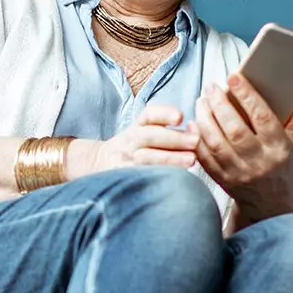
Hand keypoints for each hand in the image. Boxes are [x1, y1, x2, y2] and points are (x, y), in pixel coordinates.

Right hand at [67, 104, 200, 177]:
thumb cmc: (132, 150)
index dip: (164, 113)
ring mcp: (122, 159)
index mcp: (136, 127)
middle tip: (195, 141)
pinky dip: (155, 176)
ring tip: (191, 160)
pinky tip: (174, 178)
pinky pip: (138, 176)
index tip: (180, 117)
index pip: (149, 115)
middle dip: (174, 138)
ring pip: (145, 157)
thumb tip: (195, 133)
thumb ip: (168, 133)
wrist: (97, 164)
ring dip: (169, 158)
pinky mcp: (120, 177)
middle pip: (149, 135)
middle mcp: (128, 141)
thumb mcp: (143, 134)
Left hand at [192, 74, 292, 224]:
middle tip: (211, 86)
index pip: (262, 117)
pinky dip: (197, 139)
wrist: (270, 205)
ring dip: (205, 119)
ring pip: (216, 142)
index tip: (233, 77)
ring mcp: (238, 172)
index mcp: (279, 147)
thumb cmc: (284, 166)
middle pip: (235, 129)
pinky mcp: (221, 179)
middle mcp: (258, 160)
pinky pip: (205, 157)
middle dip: (220, 104)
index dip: (247, 96)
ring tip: (201, 100)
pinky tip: (194, 123)